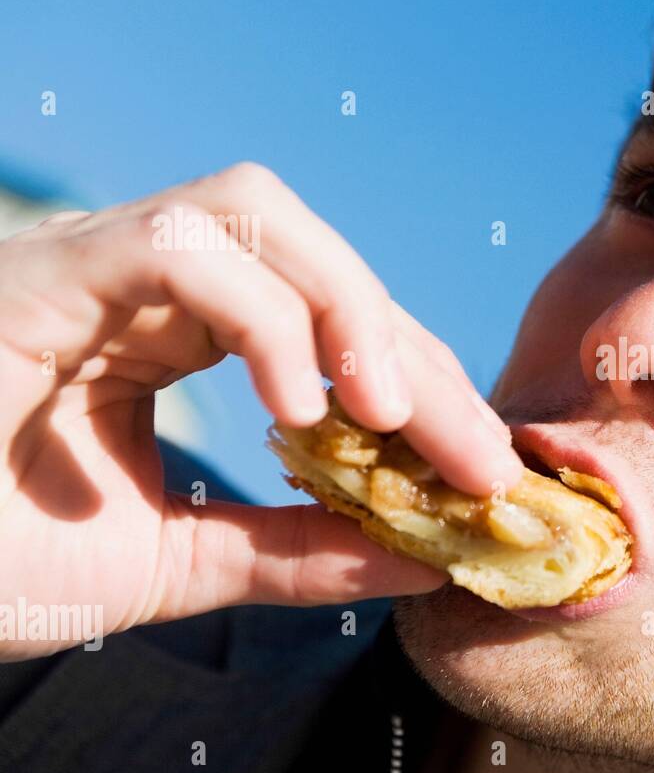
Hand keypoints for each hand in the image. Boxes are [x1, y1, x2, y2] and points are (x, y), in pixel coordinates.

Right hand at [0, 162, 522, 658]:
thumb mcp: (178, 562)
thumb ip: (299, 553)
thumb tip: (431, 558)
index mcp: (179, 333)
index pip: (336, 328)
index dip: (427, 391)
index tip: (489, 472)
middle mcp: (144, 281)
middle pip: (321, 257)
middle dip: (415, 354)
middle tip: (480, 460)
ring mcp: (91, 263)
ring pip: (257, 211)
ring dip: (348, 308)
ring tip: (392, 419)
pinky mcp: (43, 271)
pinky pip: (179, 244)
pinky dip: (260, 316)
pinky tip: (298, 409)